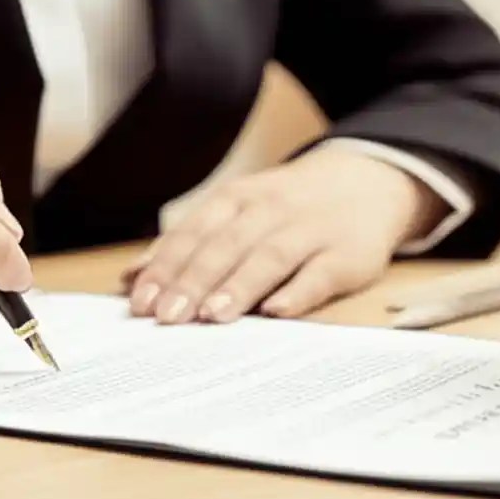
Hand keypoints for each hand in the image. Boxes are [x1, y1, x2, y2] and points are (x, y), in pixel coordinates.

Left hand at [122, 147, 446, 323]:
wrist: (368, 181)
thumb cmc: (287, 209)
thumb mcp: (235, 213)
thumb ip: (187, 245)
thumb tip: (131, 279)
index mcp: (236, 200)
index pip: (193, 234)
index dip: (165, 267)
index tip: (141, 302)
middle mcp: (270, 210)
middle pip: (226, 245)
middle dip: (193, 281)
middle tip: (168, 317)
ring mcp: (310, 231)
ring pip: (270, 257)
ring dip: (240, 286)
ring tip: (213, 316)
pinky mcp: (347, 255)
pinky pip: (321, 274)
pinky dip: (299, 292)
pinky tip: (277, 311)